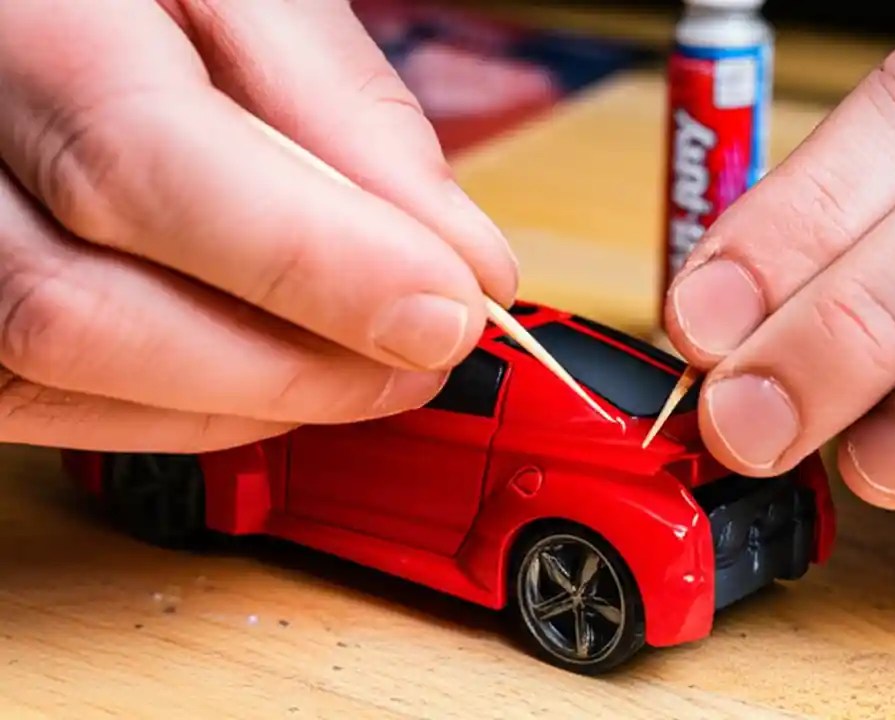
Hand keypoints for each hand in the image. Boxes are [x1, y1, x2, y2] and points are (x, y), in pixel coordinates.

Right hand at [0, 1, 516, 451]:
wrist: (35, 10)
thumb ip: (340, 110)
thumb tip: (456, 258)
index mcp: (17, 19)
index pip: (138, 163)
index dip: (312, 262)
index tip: (446, 308)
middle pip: (79, 308)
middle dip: (292, 361)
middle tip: (424, 350)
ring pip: (56, 376)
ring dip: (249, 396)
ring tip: (366, 362)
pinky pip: (42, 401)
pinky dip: (186, 406)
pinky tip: (271, 367)